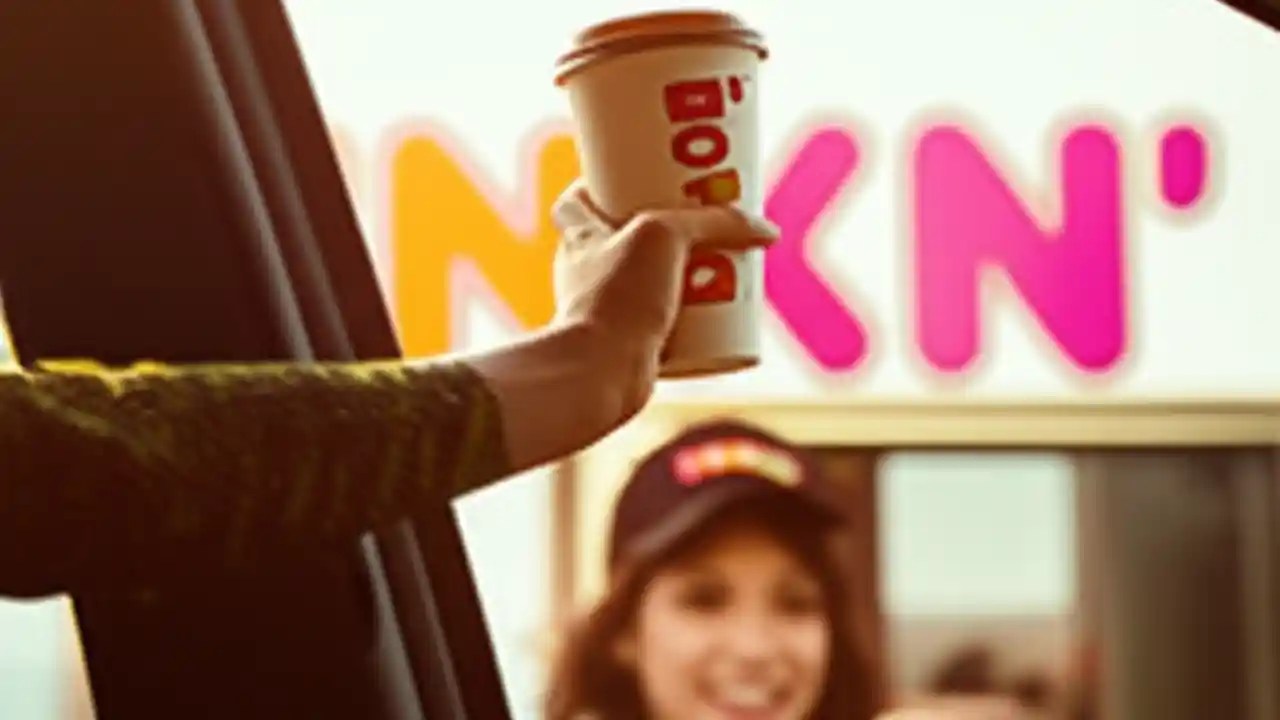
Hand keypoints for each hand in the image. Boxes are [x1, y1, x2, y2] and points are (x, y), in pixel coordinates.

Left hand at [550, 180, 776, 354]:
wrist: (599, 375)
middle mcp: (583, 273)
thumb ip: (716, 224)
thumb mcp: (665, 236)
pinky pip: (659, 323)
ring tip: (719, 262)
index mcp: (578, 238)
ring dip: (678, 273)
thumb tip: (767, 232)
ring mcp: (602, 311)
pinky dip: (686, 316)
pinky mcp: (625, 346)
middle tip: (700, 219)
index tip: (636, 177)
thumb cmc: (616, 297)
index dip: (602, 185)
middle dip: (660, 230)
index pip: (576, 200)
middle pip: (620, 238)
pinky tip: (717, 310)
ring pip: (642, 282)